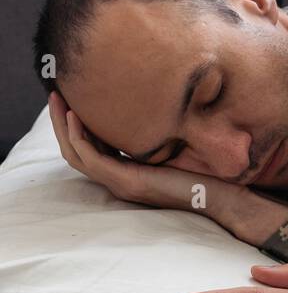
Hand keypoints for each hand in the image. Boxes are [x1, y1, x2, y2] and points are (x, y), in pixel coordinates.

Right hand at [48, 90, 287, 244]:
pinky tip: (77, 116)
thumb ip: (166, 131)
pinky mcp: (130, 182)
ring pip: (76, 155)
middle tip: (55, 93)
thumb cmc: (212, 172)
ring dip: (63, 126)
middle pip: (75, 150)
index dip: (75, 123)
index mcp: (129, 171)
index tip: (72, 96)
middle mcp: (120, 179)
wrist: (228, 198)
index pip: (89, 147)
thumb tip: (165, 101)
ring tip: (58, 100)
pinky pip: (92, 160)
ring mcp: (122, 182)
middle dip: (61, 121)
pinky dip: (80, 138)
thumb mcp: (181, 145)